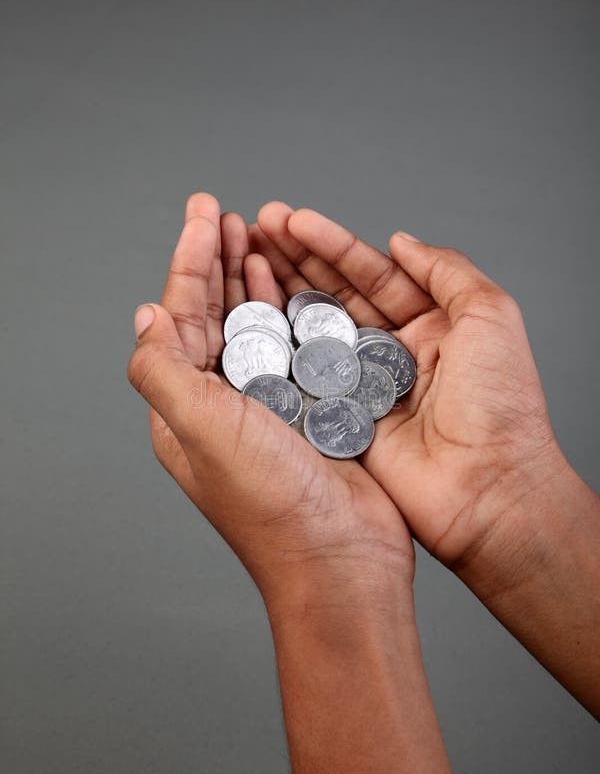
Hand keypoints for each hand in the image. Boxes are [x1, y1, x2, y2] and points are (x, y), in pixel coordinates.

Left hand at [127, 194, 413, 614]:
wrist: (343, 561)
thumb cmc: (273, 504)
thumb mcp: (202, 431)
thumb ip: (163, 370)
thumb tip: (144, 314)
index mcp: (184, 411)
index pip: (178, 317)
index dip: (188, 261)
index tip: (204, 211)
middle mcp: (221, 406)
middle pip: (214, 316)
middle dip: (217, 262)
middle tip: (229, 214)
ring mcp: (267, 409)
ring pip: (255, 328)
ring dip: (253, 279)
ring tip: (258, 236)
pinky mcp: (310, 413)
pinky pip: (295, 348)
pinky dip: (294, 312)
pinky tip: (295, 286)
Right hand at [250, 202, 567, 576]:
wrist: (487, 488)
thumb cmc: (499, 402)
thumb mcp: (490, 316)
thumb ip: (447, 270)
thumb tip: (401, 241)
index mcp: (433, 324)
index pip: (374, 273)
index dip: (332, 245)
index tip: (293, 219)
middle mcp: (395, 352)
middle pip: (338, 296)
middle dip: (298, 260)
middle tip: (257, 228)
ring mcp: (365, 387)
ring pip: (317, 332)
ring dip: (282, 294)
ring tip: (246, 258)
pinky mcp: (344, 421)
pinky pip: (308, 379)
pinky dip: (281, 348)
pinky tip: (252, 317)